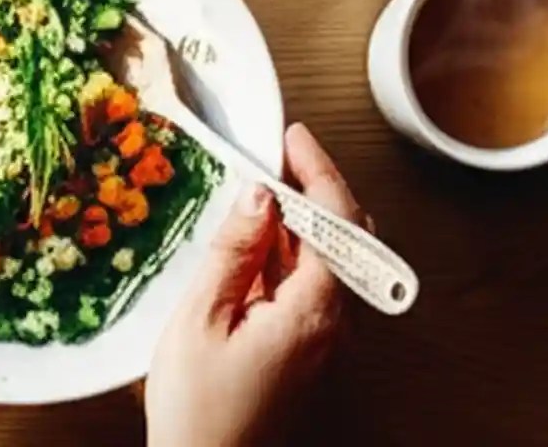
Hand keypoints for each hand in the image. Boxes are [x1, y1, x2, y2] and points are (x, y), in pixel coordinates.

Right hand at [145, 123, 366, 446]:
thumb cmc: (199, 410)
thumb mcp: (201, 319)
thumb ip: (233, 252)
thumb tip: (259, 197)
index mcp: (315, 312)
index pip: (336, 222)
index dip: (318, 171)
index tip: (294, 137)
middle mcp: (335, 325)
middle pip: (348, 238)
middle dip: (318, 190)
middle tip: (280, 157)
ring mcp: (327, 340)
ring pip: (332, 261)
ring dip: (304, 222)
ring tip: (263, 194)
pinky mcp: (310, 351)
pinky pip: (315, 288)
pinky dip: (293, 255)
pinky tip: (258, 248)